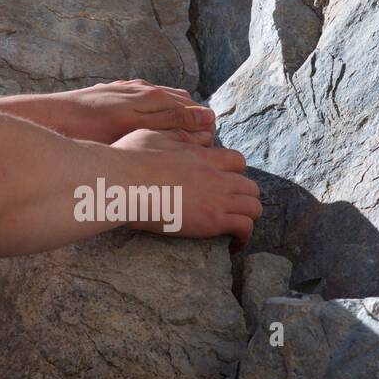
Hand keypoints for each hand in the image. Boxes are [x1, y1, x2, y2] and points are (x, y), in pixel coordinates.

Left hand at [57, 79, 215, 143]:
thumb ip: (170, 121)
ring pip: (162, 100)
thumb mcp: (136, 126)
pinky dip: (153, 113)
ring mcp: (128, 89)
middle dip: (192, 122)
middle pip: (180, 102)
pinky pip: (143, 100)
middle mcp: (143, 88)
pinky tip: (147, 125)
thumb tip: (205, 119)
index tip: (206, 148)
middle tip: (196, 146)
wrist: (54, 116)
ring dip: (173, 117)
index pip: (192, 108)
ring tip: (175, 140)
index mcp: (152, 96)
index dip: (203, 128)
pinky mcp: (114, 93)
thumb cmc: (92, 126)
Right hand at [113, 128, 261, 248]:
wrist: (123, 183)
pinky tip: (232, 245)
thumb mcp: (156, 135)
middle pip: (251, 186)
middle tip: (230, 212)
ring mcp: (217, 198)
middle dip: (245, 200)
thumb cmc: (129, 160)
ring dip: (248, 219)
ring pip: (254, 207)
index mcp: (202, 156)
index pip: (237, 161)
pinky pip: (245, 228)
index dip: (235, 175)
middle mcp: (215, 175)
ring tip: (235, 231)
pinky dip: (243, 237)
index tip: (225, 186)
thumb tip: (196, 133)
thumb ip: (179, 133)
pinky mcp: (212, 220)